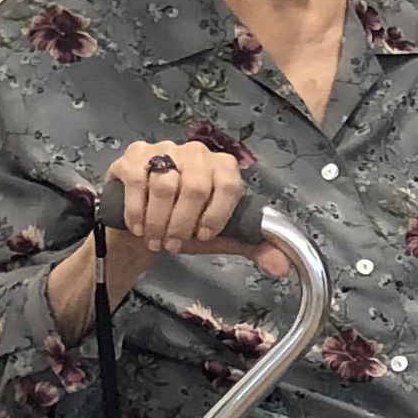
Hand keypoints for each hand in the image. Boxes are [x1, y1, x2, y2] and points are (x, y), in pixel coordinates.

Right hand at [45, 139, 284, 340]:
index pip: (230, 185)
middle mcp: (197, 153)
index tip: (203, 237)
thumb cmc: (186, 226)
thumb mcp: (222, 238)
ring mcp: (164, 150)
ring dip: (159, 220)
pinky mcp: (134, 155)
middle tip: (172, 244)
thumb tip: (282, 267)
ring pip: (165, 184)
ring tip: (155, 240)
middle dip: (183, 223)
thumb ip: (253, 247)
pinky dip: (137, 209)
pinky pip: (137, 178)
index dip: (217, 216)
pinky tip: (137, 226)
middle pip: (196, 186)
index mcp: (223, 167)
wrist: (145, 224)